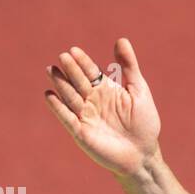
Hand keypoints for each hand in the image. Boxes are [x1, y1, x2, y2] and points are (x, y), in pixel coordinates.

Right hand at [43, 38, 161, 177]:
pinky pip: (67, 118)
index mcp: (105, 89)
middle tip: (64, 57)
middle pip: (78, 82)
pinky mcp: (81, 132)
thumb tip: (121, 39)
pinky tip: (50, 96)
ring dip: (61, 84)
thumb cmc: (144, 123)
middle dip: (71, 70)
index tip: (74, 50)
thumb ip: (129, 67)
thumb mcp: (139, 91)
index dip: (83, 62)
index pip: (90, 72)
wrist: (143, 154)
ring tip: (52, 70)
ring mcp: (86, 116)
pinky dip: (58, 108)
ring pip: (70, 97)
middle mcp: (92, 100)